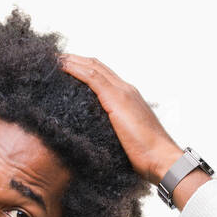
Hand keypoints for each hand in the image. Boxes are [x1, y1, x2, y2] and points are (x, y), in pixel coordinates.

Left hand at [59, 53, 181, 182]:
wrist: (161, 158)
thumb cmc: (147, 156)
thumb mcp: (126, 140)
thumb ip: (115, 133)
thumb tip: (102, 140)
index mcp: (129, 98)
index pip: (104, 76)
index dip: (86, 68)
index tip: (68, 66)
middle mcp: (126, 90)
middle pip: (98, 66)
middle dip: (77, 60)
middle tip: (57, 58)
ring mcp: (122, 92)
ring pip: (93, 67)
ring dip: (72, 60)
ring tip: (55, 58)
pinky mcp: (116, 99)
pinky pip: (92, 77)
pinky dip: (76, 69)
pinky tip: (62, 66)